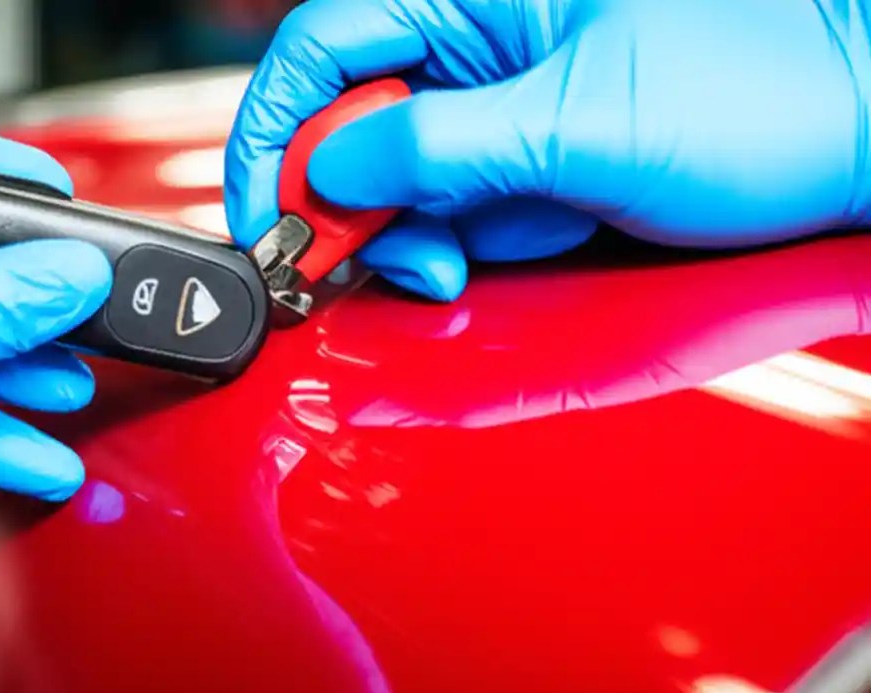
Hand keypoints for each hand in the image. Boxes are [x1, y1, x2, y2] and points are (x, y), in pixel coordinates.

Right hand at [225, 0, 870, 300]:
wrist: (862, 141)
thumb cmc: (761, 93)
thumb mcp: (578, 126)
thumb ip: (438, 148)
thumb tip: (330, 172)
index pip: (325, 46)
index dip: (277, 131)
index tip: (268, 212)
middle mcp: (476, 43)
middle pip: (347, 116)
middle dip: (340, 197)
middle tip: (351, 259)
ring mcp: (500, 105)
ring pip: (394, 173)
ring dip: (399, 231)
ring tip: (448, 262)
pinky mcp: (525, 160)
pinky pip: (453, 204)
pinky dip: (451, 243)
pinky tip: (487, 253)